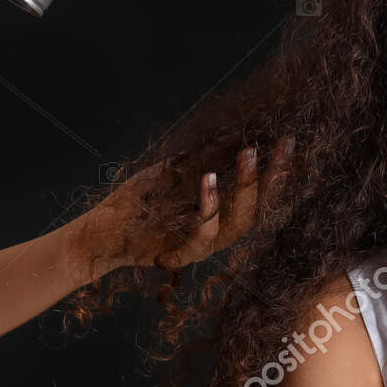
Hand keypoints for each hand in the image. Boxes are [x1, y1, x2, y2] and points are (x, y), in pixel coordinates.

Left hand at [76, 135, 294, 273]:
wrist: (98, 232)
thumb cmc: (137, 203)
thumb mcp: (174, 171)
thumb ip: (204, 158)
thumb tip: (236, 131)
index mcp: (220, 215)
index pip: (257, 193)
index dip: (275, 169)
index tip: (288, 140)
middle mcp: (218, 233)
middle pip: (258, 208)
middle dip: (272, 176)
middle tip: (280, 145)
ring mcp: (201, 247)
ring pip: (238, 222)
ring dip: (245, 187)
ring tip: (248, 154)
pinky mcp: (179, 254)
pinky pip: (203, 234)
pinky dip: (209, 206)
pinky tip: (208, 179)